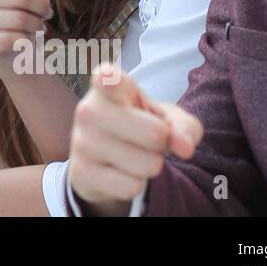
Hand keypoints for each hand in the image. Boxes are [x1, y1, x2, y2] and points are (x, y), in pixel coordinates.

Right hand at [69, 64, 202, 214]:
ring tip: (135, 156)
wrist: (105, 158)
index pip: (107, 78)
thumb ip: (184, 127)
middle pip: (154, 134)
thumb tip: (184, 147)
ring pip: (147, 165)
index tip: (108, 79)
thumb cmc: (140, 126)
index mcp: (108, 86)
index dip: (111, 79)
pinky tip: (121, 173)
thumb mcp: (167, 118)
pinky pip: (131, 187)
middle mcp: (88, 110)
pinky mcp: (81, 173)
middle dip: (162, 144)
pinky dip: (137, 185)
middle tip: (148, 140)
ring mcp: (81, 142)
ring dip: (150, 166)